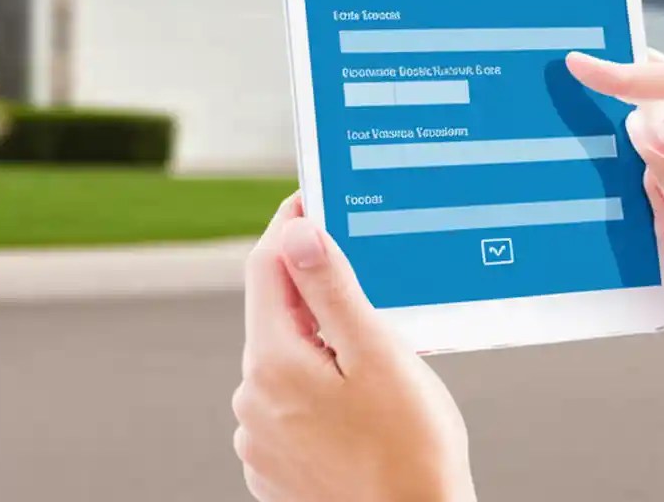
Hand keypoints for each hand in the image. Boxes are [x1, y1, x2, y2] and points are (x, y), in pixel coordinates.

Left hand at [233, 194, 475, 501]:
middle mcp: (251, 400)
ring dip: (322, 344)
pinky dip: (320, 388)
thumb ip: (334, 291)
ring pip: (286, 360)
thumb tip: (298, 233)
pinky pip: (291, 403)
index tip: (317, 199)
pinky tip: (363, 403)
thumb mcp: (379, 355)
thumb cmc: (411, 450)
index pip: (267, 267)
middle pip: (277, 313)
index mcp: (273, 364)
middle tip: (372, 283)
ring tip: (379, 359)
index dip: (292, 225)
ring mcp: (259, 437)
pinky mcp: (275, 464)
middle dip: (318, 290)